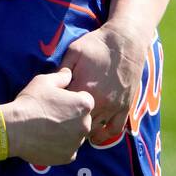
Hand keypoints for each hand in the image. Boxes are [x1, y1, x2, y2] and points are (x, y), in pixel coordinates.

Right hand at [3, 67, 92, 165]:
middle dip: (72, 117)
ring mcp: (77, 143)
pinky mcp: (68, 157)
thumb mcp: (44, 81)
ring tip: (47, 129)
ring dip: (66, 133)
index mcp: (84, 105)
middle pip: (82, 119)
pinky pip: (68, 150)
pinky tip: (46, 140)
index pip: (85, 100)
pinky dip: (60, 147)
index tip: (58, 102)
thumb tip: (68, 73)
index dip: (71, 100)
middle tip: (52, 116)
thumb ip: (61, 77)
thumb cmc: (30, 102)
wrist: (14, 129)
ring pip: (75, 136)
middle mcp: (86, 125)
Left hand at [60, 19, 145, 143]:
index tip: (50, 109)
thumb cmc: (97, 44)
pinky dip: (104, 135)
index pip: (63, 109)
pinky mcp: (125, 107)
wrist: (126, 41)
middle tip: (59, 121)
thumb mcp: (73, 52)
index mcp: (83, 88)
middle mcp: (99, 101)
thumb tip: (49, 86)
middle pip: (78, 123)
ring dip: (84, 130)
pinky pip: (114, 129)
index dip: (55, 110)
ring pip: (94, 129)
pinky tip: (95, 134)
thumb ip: (61, 71)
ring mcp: (113, 106)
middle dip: (67, 123)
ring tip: (74, 127)